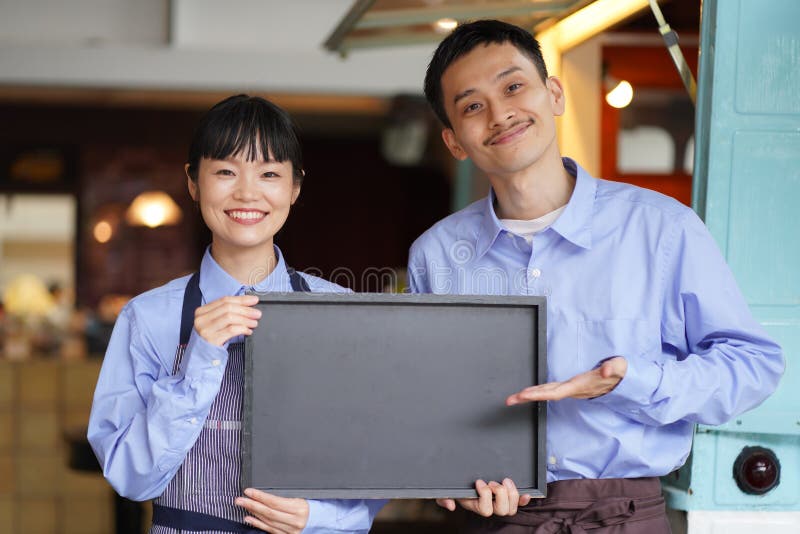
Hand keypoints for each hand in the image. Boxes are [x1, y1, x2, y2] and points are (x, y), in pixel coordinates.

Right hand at [193, 295, 260, 346]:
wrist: (202, 356)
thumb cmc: (211, 337)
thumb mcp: (215, 322)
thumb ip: (226, 312)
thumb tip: (247, 305)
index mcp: (202, 311)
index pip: (224, 300)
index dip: (241, 299)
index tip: (254, 300)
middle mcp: (202, 319)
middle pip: (228, 308)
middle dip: (245, 310)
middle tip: (257, 313)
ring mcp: (206, 329)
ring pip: (230, 317)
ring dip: (245, 319)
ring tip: (254, 323)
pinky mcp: (212, 339)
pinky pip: (231, 330)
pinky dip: (242, 329)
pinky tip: (248, 331)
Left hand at [235, 488, 308, 533]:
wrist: (320, 520)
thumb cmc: (310, 506)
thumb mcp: (300, 498)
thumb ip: (284, 497)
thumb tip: (264, 494)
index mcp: (299, 508)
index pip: (274, 501)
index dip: (259, 496)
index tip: (249, 491)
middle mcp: (294, 521)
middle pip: (268, 512)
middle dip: (252, 505)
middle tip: (240, 499)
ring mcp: (290, 530)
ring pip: (268, 521)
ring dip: (253, 513)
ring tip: (243, 506)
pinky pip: (270, 530)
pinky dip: (258, 524)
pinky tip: (250, 518)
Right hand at [436, 478, 530, 516]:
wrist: (460, 479)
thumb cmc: (453, 487)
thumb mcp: (443, 492)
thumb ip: (443, 498)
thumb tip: (450, 505)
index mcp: (474, 505)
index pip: (485, 509)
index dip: (485, 495)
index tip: (479, 481)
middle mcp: (488, 505)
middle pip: (502, 510)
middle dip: (499, 493)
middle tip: (493, 481)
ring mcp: (498, 502)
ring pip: (511, 508)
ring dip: (511, 493)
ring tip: (504, 480)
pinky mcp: (506, 496)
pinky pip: (518, 503)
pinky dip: (523, 500)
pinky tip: (526, 494)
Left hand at [506, 356, 627, 404]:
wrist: (622, 382)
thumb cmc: (618, 373)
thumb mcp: (619, 367)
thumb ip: (613, 368)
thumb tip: (606, 370)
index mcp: (580, 385)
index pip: (556, 391)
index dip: (540, 394)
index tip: (525, 395)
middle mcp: (573, 389)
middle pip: (547, 395)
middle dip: (528, 397)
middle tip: (510, 400)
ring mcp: (571, 389)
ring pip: (547, 393)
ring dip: (530, 395)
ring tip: (514, 397)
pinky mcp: (571, 386)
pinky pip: (551, 389)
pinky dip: (539, 391)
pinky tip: (530, 392)